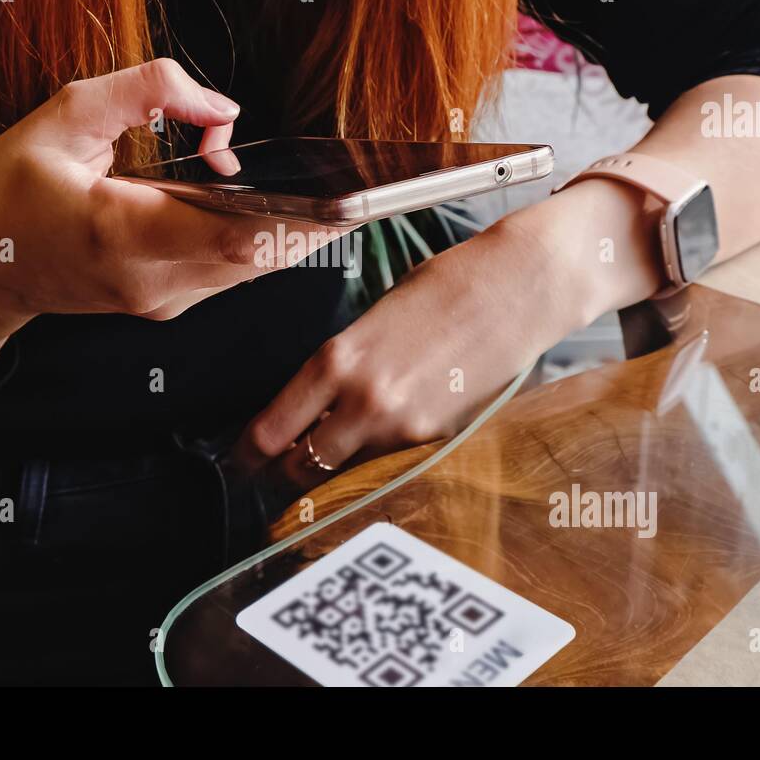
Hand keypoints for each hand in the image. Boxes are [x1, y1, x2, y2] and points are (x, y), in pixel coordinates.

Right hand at [0, 58, 341, 382]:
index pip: (235, 235)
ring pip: (252, 269)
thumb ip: (142, 94)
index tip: (351, 201)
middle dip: (318, 223)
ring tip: (335, 193)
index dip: (300, 220)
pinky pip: (231, 272)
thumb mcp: (59, 119)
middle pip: (260, 257)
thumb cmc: (4, 197)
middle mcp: (152, 281)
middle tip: (368, 188)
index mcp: (123, 235)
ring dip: (293, 231)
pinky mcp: (166, 301)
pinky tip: (274, 207)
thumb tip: (219, 105)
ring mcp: (161, 300)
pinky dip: (260, 239)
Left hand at [236, 215, 593, 496]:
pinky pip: (393, 464)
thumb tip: (313, 402)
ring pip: (348, 472)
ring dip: (337, 470)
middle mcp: (364, 400)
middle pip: (301, 467)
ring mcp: (404, 426)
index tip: (242, 460)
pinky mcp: (440, 438)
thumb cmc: (446, 287)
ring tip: (336, 458)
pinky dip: (381, 461)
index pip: (271, 430)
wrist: (518, 286)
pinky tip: (387, 442)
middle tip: (281, 473)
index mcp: (337, 359)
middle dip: (286, 473)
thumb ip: (341, 365)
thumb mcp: (373, 319)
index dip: (249, 454)